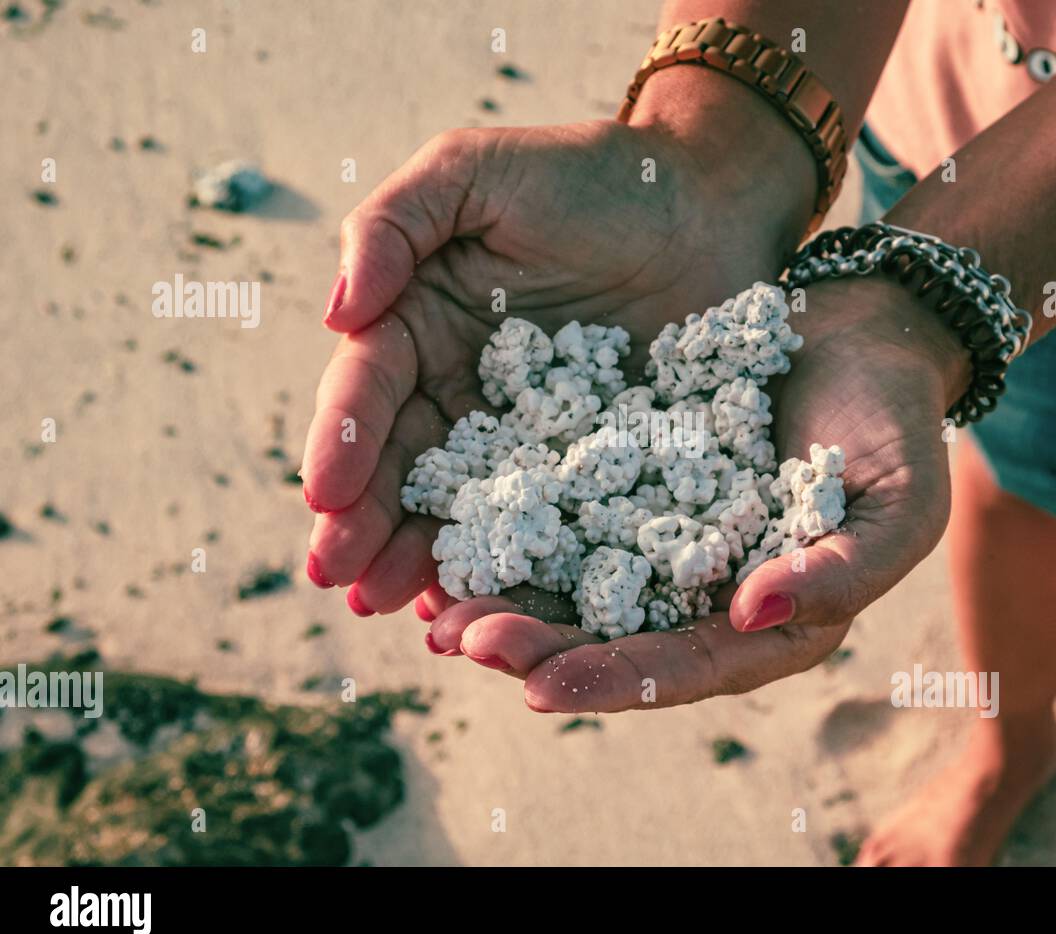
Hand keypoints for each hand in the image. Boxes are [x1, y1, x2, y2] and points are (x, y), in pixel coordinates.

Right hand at [302, 70, 815, 615]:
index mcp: (419, 325)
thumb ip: (394, 228)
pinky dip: (518, 565)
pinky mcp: (590, 467)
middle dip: (369, 526)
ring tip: (400, 610)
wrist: (703, 203)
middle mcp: (460, 392)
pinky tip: (491, 605)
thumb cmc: (587, 175)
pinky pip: (548, 521)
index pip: (370, 389)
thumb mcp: (474, 173)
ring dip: (428, 562)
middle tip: (345, 582)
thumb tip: (334, 314)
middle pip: (405, 467)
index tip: (324, 497)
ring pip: (465, 508)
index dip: (343, 442)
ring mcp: (525, 438)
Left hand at [440, 278, 971, 711]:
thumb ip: (840, 570)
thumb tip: (749, 613)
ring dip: (511, 600)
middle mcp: (707, 598)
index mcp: (772, 624)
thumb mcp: (898, 506)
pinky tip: (459, 530)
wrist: (862, 339)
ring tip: (438, 607)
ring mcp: (666, 544)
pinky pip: (568, 515)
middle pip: (614, 640)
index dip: (613, 680)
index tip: (538, 686)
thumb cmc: (894, 428)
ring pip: (577, 587)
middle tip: (459, 641)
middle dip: (538, 648)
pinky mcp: (634, 488)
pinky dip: (517, 530)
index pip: (686, 668)